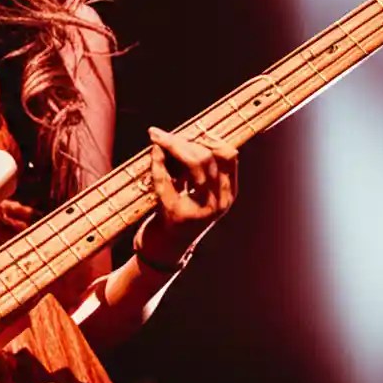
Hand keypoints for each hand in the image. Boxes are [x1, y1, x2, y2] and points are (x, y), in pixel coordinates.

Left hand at [143, 125, 237, 260]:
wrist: (165, 250)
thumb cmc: (179, 214)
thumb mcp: (195, 190)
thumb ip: (197, 167)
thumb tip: (188, 132)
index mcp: (227, 194)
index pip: (229, 156)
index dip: (210, 138)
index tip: (191, 131)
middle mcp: (219, 203)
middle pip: (208, 157)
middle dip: (183, 140)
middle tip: (160, 135)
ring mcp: (200, 210)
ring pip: (194, 163)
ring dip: (172, 146)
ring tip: (157, 140)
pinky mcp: (176, 214)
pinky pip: (168, 179)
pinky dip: (158, 163)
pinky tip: (153, 152)